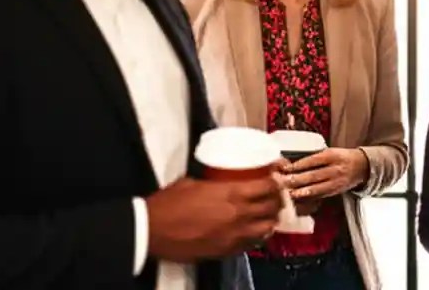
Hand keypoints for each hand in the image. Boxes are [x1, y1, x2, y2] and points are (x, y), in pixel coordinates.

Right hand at [146, 176, 283, 261]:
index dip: (276, 182)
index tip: (276, 180)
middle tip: (275, 196)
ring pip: (267, 228)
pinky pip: (251, 244)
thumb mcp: (192, 182)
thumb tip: (217, 179)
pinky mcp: (225, 251)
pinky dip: (257, 237)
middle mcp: (238, 214)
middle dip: (277, 200)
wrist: (151, 230)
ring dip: (271, 220)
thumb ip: (212, 181)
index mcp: (231, 193)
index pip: (266, 187)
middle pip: (272, 207)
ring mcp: (234, 235)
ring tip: (268, 215)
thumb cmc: (167, 205)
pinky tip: (254, 232)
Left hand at [286, 148, 368, 200]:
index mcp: (332, 156)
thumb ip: (314, 157)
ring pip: (317, 188)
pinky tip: (301, 198)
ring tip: (290, 193)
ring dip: (302, 191)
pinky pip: (321, 195)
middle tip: (283, 182)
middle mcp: (335, 169)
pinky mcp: (336, 191)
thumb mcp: (330, 152)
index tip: (286, 169)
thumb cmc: (342, 157)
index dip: (298, 165)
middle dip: (297, 180)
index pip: (312, 161)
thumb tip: (293, 164)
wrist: (362, 166)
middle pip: (313, 175)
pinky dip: (310, 197)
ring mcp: (336, 182)